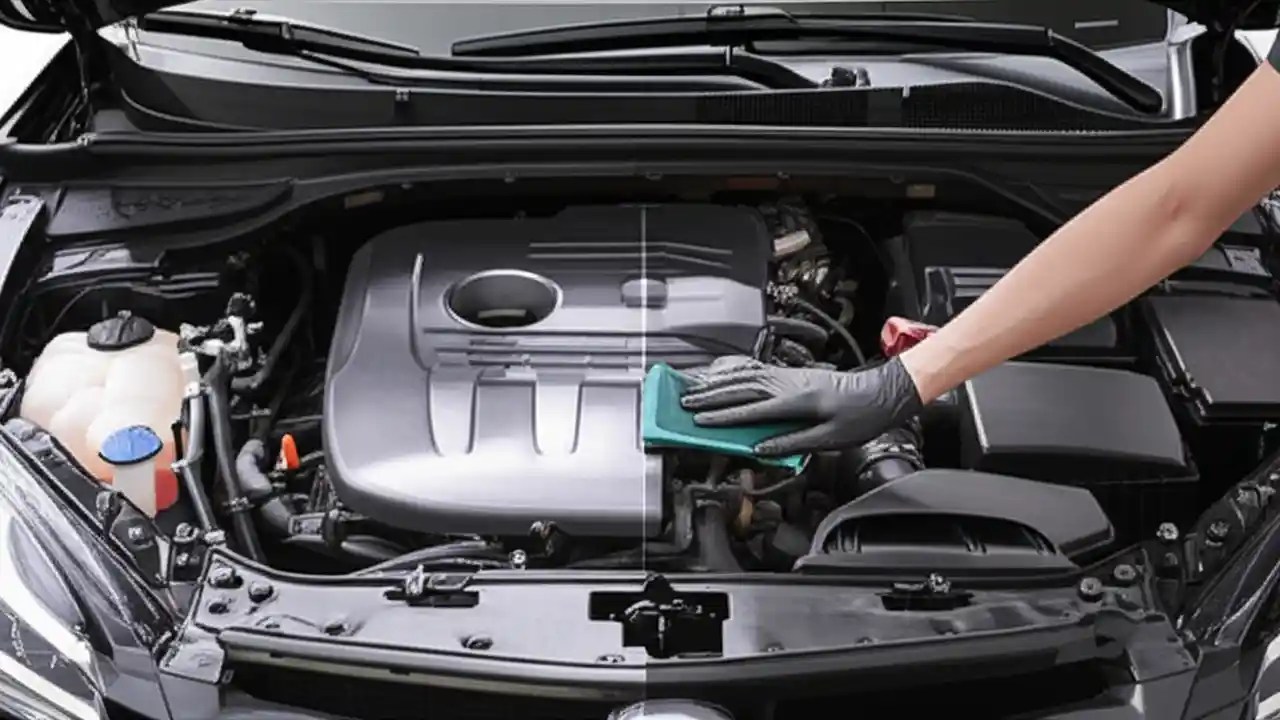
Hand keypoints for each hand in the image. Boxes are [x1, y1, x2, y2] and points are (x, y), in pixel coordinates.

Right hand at [680, 356, 922, 455]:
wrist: (880, 393)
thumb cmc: (859, 418)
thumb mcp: (830, 440)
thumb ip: (792, 443)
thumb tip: (760, 450)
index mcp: (798, 401)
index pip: (752, 410)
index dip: (724, 417)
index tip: (699, 420)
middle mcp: (789, 384)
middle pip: (741, 389)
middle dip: (710, 396)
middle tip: (683, 402)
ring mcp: (789, 376)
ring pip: (745, 377)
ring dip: (717, 383)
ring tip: (692, 389)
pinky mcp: (791, 374)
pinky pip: (756, 372)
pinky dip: (734, 374)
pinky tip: (720, 376)